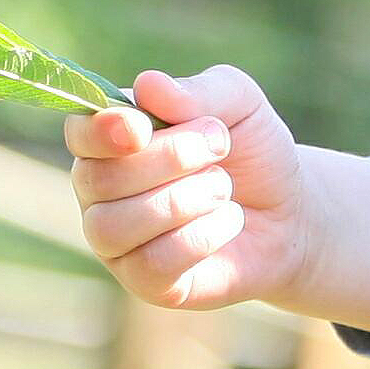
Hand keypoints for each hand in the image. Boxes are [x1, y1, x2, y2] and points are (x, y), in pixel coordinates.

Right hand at [62, 66, 308, 311]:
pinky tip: (228, 220)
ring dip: (181, 200)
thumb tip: (147, 85)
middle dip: (167, 158)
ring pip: (114, 226)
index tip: (140, 128)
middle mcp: (102, 193)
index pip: (79, 134)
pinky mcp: (147, 282)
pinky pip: (151, 264)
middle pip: (97, 179)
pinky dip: (200, 237)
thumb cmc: (252, 151)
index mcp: (112, 141)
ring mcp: (119, 242)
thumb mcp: (239, 103)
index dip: (101, 132)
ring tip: (224, 187)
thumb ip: (197, 90)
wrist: (291, 212)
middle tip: (220, 144)